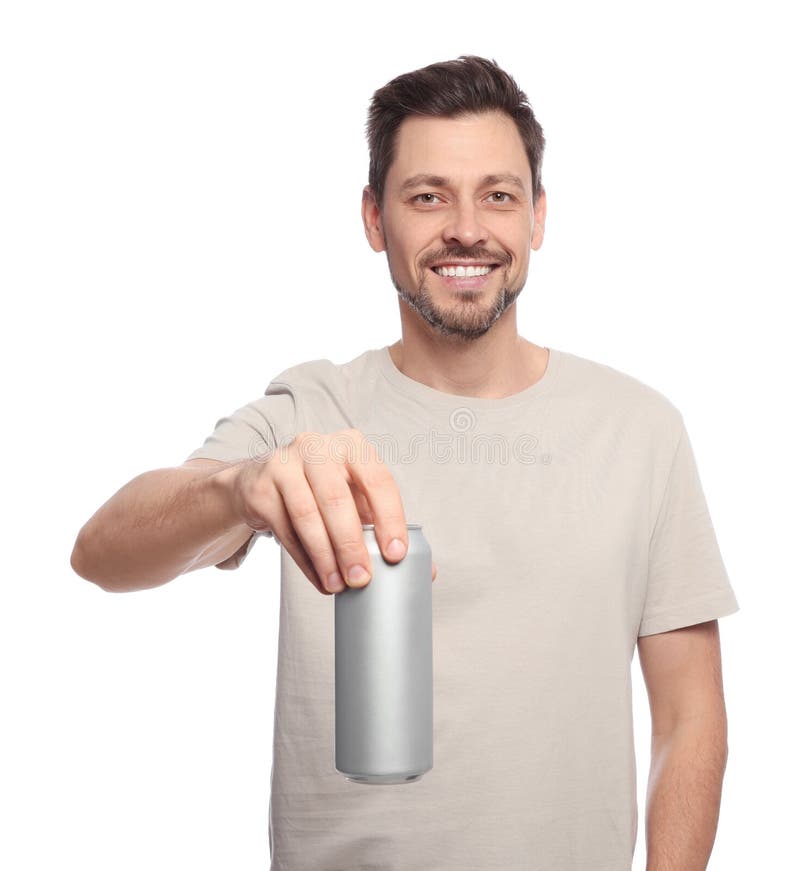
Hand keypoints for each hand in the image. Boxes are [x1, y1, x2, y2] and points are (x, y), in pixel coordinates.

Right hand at [226, 428, 436, 595]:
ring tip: (339, 586)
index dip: (389, 519)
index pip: (378, 481)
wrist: (264, 481)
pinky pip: (285, 530)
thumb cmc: (322, 490)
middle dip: (352, 545)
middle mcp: (318, 447)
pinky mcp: (261, 488)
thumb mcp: (355, 498)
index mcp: (352, 445)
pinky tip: (320, 580)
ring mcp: (285, 464)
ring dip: (326, 557)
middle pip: (338, 500)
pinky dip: (304, 561)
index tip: (396, 555)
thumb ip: (383, 526)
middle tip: (362, 579)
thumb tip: (425, 571)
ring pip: (308, 516)